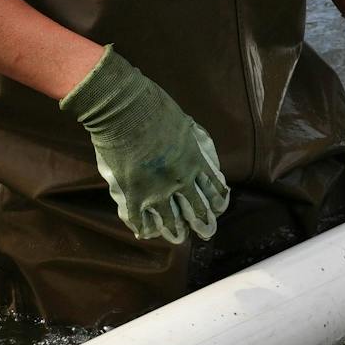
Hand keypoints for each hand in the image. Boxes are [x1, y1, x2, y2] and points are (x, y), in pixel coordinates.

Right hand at [59, 46, 229, 244]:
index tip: (219, 207)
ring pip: (170, 220)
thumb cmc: (154, 107)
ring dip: (174, 229)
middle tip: (206, 232)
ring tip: (178, 237)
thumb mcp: (183, 122)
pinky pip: (139, 219)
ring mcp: (157, 191)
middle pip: (196, 208)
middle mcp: (180, 180)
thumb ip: (190, 137)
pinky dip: (142, 227)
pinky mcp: (134, 195)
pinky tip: (144, 233)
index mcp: (195, 160)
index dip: (216, 199)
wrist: (125, 110)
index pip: (212, 186)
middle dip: (202, 222)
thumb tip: (194, 141)